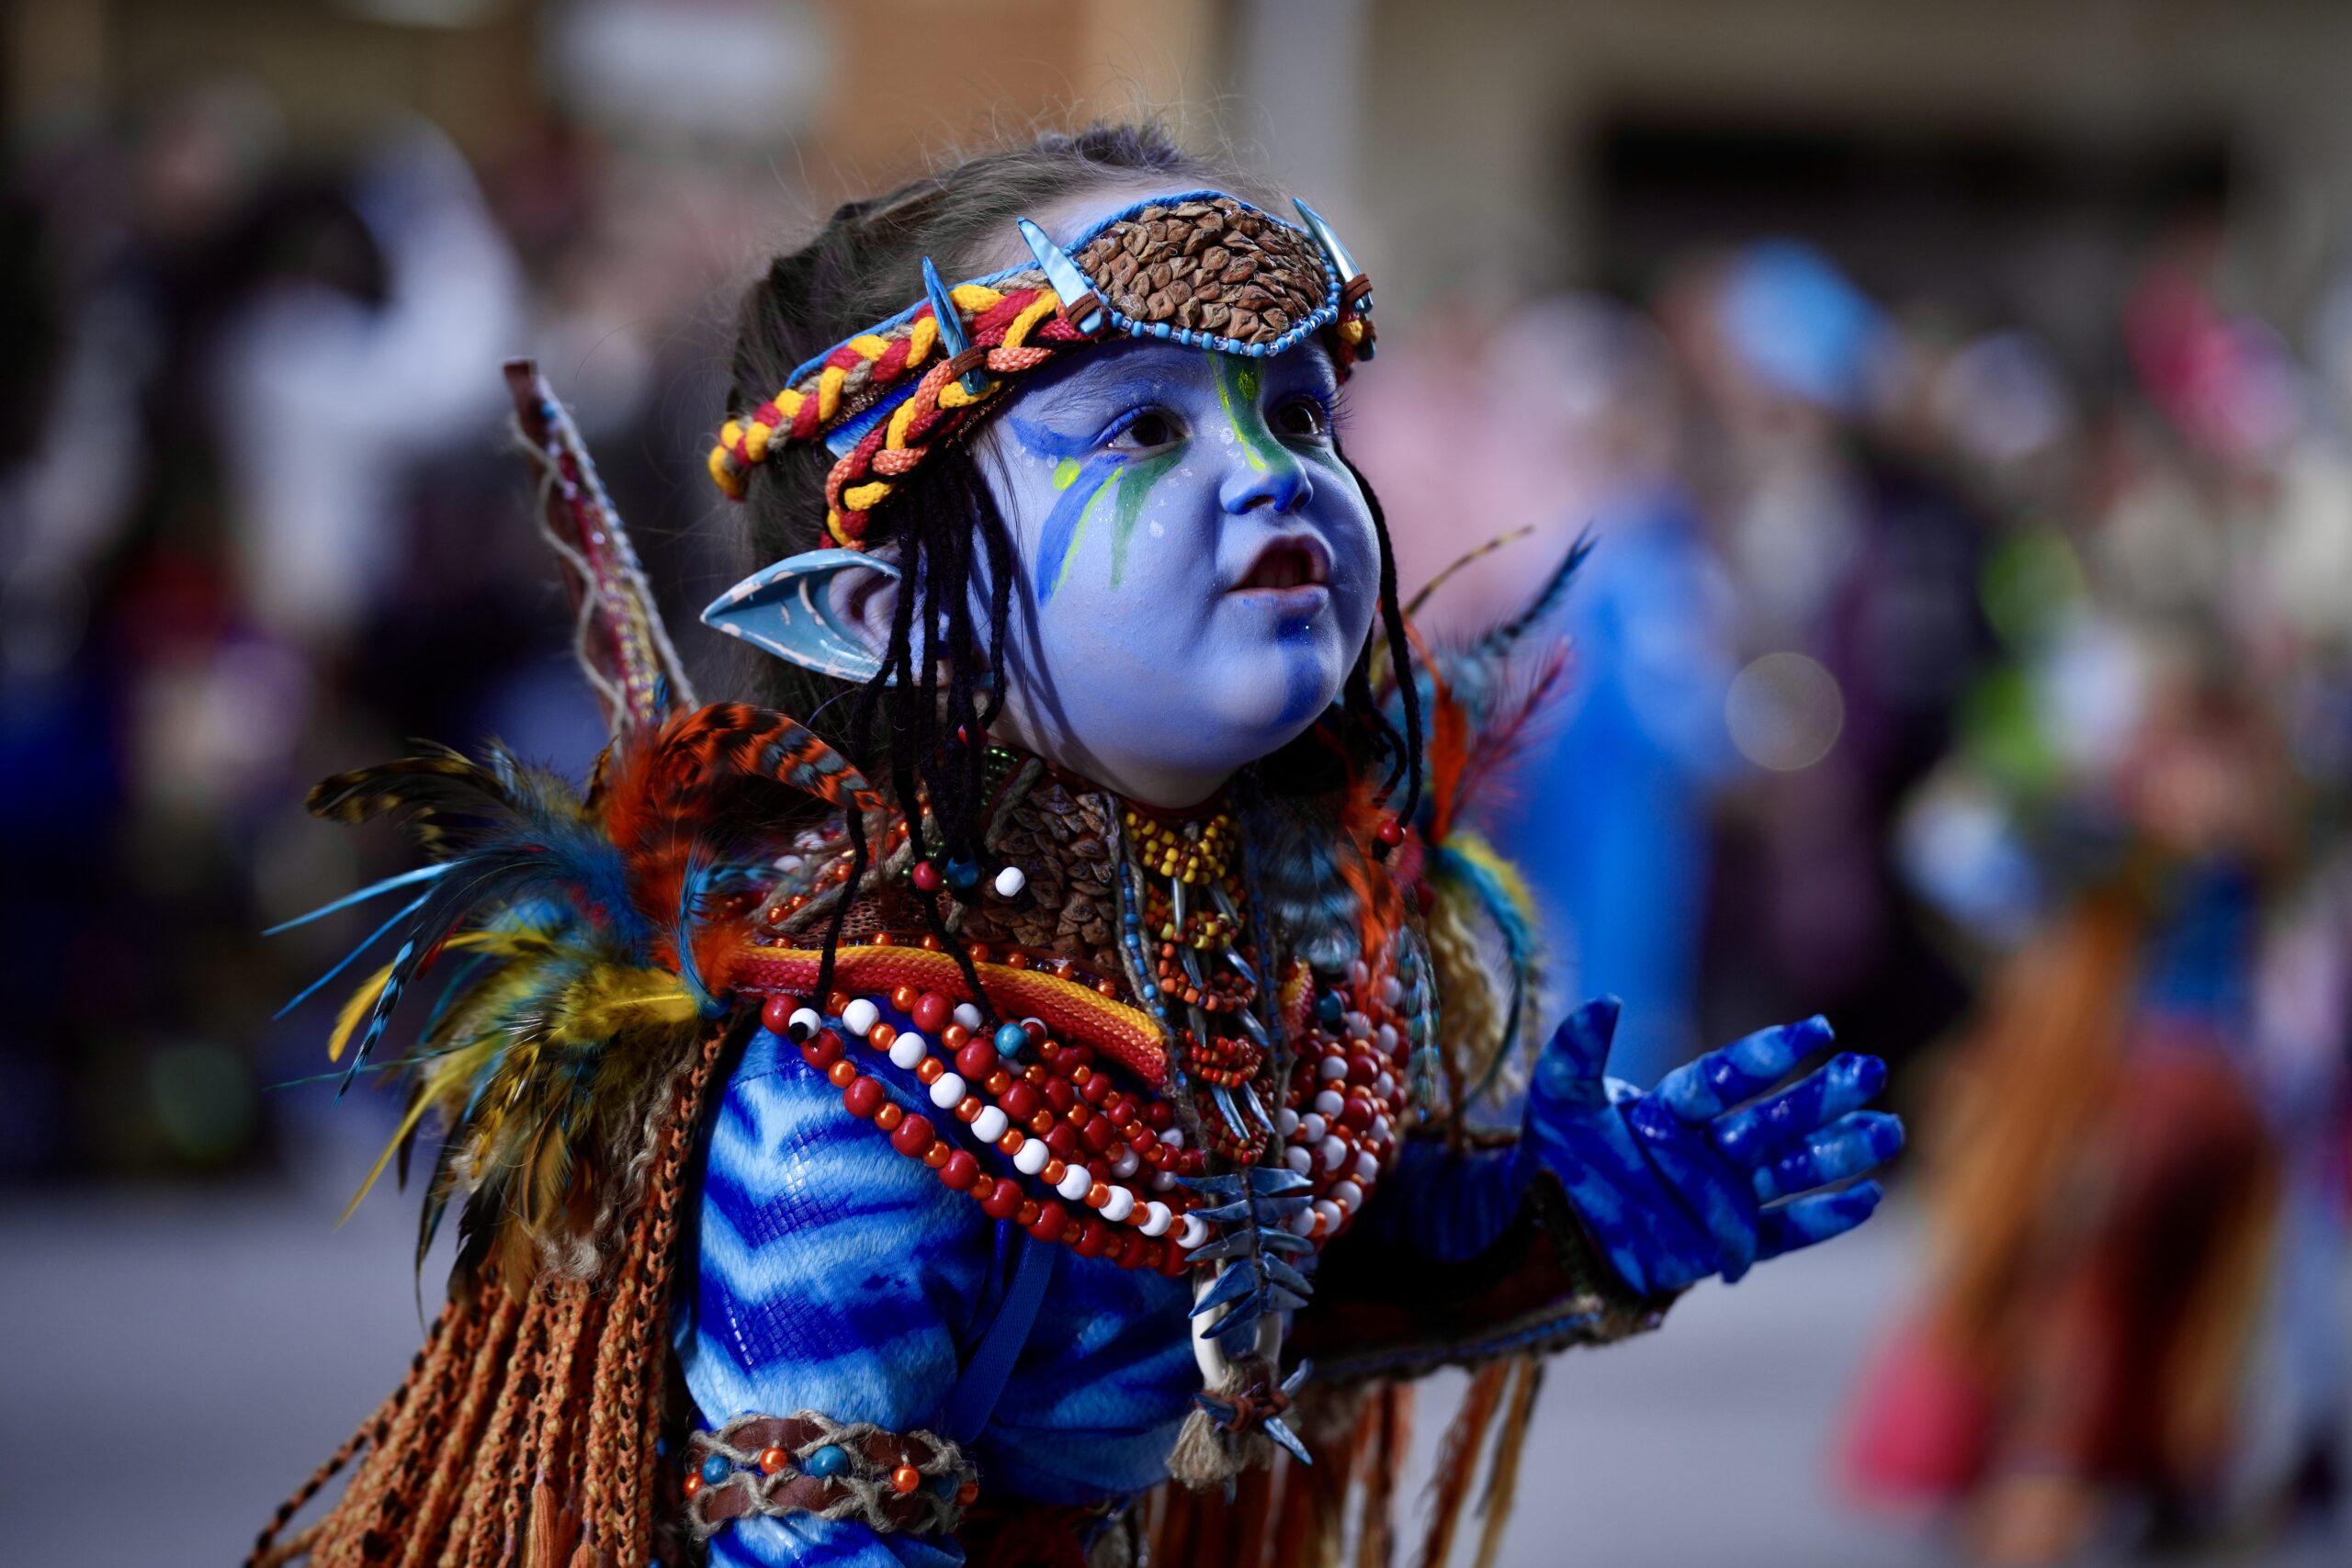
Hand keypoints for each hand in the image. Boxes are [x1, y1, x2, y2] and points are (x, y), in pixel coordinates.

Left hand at [1520, 996, 1901, 1295]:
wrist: (1545, 1236)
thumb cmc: (1553, 1160)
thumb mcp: (1556, 1102)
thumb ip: (1577, 1052)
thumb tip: (1607, 1000)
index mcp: (1672, 1110)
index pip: (1727, 1078)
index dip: (1769, 1056)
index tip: (1817, 1030)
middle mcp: (1706, 1149)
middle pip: (1772, 1121)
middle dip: (1820, 1098)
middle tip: (1870, 1070)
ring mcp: (1720, 1197)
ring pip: (1789, 1171)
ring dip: (1837, 1153)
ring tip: (1886, 1130)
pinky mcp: (1726, 1246)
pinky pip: (1782, 1233)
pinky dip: (1822, 1218)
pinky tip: (1867, 1198)